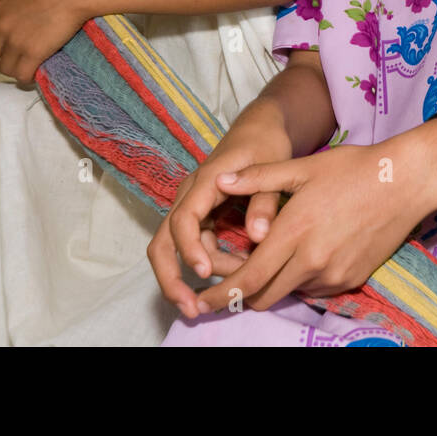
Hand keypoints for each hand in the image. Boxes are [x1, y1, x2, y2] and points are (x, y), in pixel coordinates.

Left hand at [0, 0, 89, 83]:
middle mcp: (2, 28)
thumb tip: (10, 22)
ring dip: (15, 70)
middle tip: (12, 58)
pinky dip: (26, 78)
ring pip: (5, 69)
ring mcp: (16, 42)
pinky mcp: (33, 53)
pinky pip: (22, 75)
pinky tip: (33, 75)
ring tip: (27, 67)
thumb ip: (9, 10)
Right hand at [148, 114, 292, 318]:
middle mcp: (190, 196)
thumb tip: (258, 236)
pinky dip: (212, 262)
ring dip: (196, 275)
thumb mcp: (273, 169)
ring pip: (176, 248)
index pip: (184, 220)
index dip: (190, 249)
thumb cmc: (265, 145)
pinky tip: (238, 270)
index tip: (206, 273)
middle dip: (171, 278)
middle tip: (191, 308)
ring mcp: (192, 206)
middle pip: (162, 241)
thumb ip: (265, 202)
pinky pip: (197, 245)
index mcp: (205, 181)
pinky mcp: (201, 215)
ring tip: (233, 289)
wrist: (260, 128)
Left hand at [194, 140, 436, 312]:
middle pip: (263, 297)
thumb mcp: (303, 167)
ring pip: (289, 293)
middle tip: (225, 288)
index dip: (220, 294)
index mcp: (294, 231)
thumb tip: (221, 181)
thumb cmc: (352, 168)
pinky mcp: (351, 279)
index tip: (200, 300)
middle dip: (240, 297)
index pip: (248, 278)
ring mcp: (334, 273)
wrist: (405, 182)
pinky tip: (303, 256)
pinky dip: (300, 280)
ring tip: (269, 262)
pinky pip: (315, 289)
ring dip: (273, 285)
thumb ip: (259, 178)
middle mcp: (312, 260)